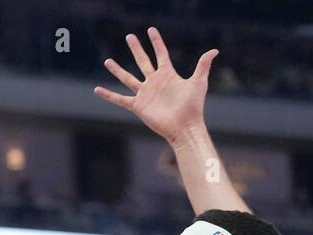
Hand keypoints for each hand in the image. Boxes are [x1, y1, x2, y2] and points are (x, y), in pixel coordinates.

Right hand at [94, 27, 217, 143]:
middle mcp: (155, 82)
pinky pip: (120, 99)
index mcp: (168, 75)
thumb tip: (214, 50)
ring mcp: (145, 94)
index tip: (151, 30)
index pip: (161, 53)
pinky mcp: (138, 106)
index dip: (156, 41)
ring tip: (107, 60)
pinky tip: (97, 90)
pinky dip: (109, 95)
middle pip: (143, 61)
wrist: (185, 127)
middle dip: (136, 49)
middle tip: (130, 37)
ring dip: (117, 70)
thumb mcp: (199, 83)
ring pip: (128, 78)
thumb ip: (203, 65)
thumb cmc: (193, 107)